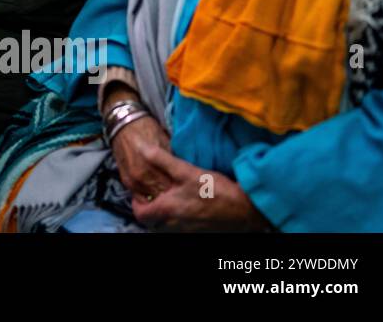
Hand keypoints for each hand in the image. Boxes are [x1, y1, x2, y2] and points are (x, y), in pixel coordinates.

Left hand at [128, 146, 270, 231]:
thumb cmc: (216, 190)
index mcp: (168, 210)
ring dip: (164, 214)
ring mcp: (187, 231)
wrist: (246, 208)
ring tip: (170, 198)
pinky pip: (180, 228)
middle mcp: (175, 225)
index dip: (136, 203)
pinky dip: (177, 219)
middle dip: (150, 209)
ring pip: (166, 226)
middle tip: (155, 194)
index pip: (140, 214)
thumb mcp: (187, 170)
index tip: (142, 192)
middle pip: (152, 222)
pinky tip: (186, 205)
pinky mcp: (199, 233)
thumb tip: (142, 148)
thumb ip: (162, 160)